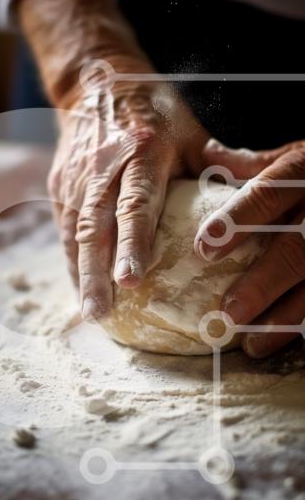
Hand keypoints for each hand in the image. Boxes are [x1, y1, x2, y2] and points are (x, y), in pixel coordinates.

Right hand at [17, 0, 208, 320]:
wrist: (98, 83)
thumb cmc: (153, 111)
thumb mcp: (192, 132)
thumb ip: (224, 166)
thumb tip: (264, 197)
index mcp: (143, 150)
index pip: (136, 202)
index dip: (132, 242)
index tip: (131, 280)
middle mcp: (105, 165)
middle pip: (97, 224)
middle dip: (97, 270)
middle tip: (102, 311)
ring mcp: (78, 176)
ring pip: (76, 230)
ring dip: (81, 272)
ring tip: (90, 311)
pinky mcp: (61, 184)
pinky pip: (65, 227)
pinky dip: (71, 260)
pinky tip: (80, 288)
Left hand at [194, 138, 304, 357]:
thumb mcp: (298, 155)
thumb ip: (257, 163)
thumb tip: (211, 157)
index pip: (271, 193)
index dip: (237, 221)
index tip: (204, 249)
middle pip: (297, 250)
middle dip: (262, 285)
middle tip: (229, 313)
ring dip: (285, 318)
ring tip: (252, 344)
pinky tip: (286, 343)